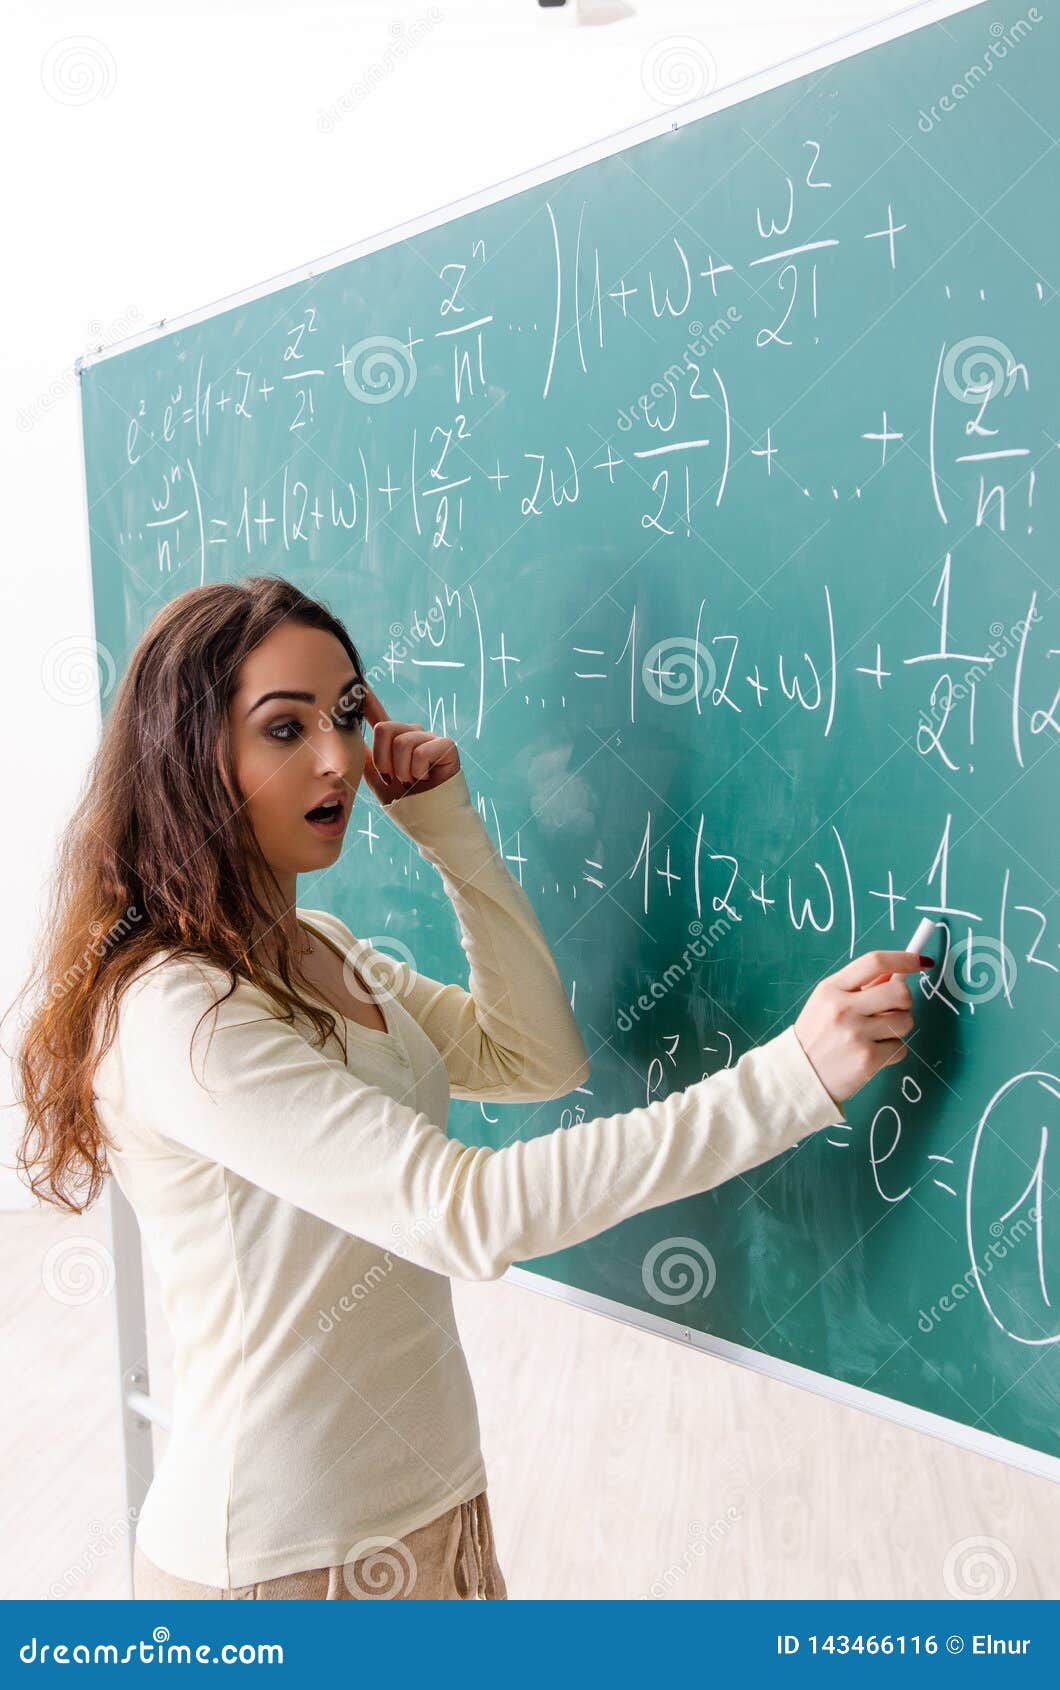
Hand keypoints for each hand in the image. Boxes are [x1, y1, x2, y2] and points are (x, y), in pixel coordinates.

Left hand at [359, 684, 460, 806]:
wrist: (434, 826)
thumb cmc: (410, 807)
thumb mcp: (380, 784)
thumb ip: (368, 762)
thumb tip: (352, 741)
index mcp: (397, 744)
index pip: (380, 718)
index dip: (369, 701)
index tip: (359, 684)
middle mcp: (414, 736)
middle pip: (385, 728)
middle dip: (384, 760)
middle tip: (396, 779)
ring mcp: (431, 740)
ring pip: (403, 741)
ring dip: (402, 770)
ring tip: (413, 782)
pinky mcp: (447, 747)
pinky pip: (421, 750)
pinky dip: (419, 770)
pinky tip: (426, 779)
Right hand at [793, 950, 926, 1106]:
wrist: (799, 1075)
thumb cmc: (817, 1035)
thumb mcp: (827, 1002)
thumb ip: (859, 986)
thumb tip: (896, 972)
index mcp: (831, 989)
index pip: (874, 962)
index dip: (904, 959)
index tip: (920, 961)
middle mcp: (843, 1009)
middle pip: (899, 991)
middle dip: (905, 1000)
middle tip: (894, 1009)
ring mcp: (856, 1035)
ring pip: (905, 1021)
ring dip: (898, 1028)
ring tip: (876, 1035)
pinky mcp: (868, 1059)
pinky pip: (900, 1048)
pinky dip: (891, 1051)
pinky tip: (871, 1054)